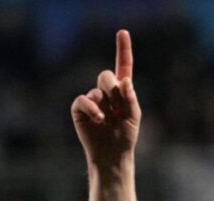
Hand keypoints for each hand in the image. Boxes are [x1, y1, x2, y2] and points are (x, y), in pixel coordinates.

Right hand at [71, 30, 140, 171]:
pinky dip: (91, 108)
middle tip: (117, 107)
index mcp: (122, 91)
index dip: (123, 49)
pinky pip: (83, 99)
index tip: (122, 32)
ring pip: (97, 88)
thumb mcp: (134, 116)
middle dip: (112, 89)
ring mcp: (92, 100)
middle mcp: (106, 92)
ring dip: (105, 102)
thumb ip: (131, 98)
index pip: (123, 66)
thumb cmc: (125, 136)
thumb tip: (125, 82)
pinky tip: (99, 119)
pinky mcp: (80, 109)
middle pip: (106, 75)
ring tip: (108, 119)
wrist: (112, 155)